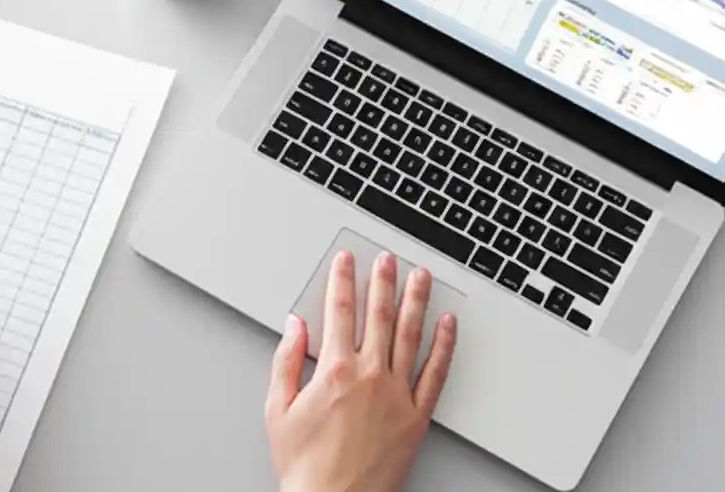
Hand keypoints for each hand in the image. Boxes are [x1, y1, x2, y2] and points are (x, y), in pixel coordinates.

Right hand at [265, 250, 457, 491]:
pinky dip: (444, 345)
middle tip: (388, 259)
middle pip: (379, 315)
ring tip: (421, 276)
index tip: (347, 261)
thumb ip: (286, 361)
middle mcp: (370, 376)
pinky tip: (447, 325)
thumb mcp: (277, 409)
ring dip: (416, 300)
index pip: (340, 311)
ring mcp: (397, 394)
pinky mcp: (417, 416)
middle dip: (383, 281)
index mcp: (334, 370)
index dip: (342, 280)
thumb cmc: (305, 466)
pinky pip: (436, 373)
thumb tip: (294, 326)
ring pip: (410, 334)